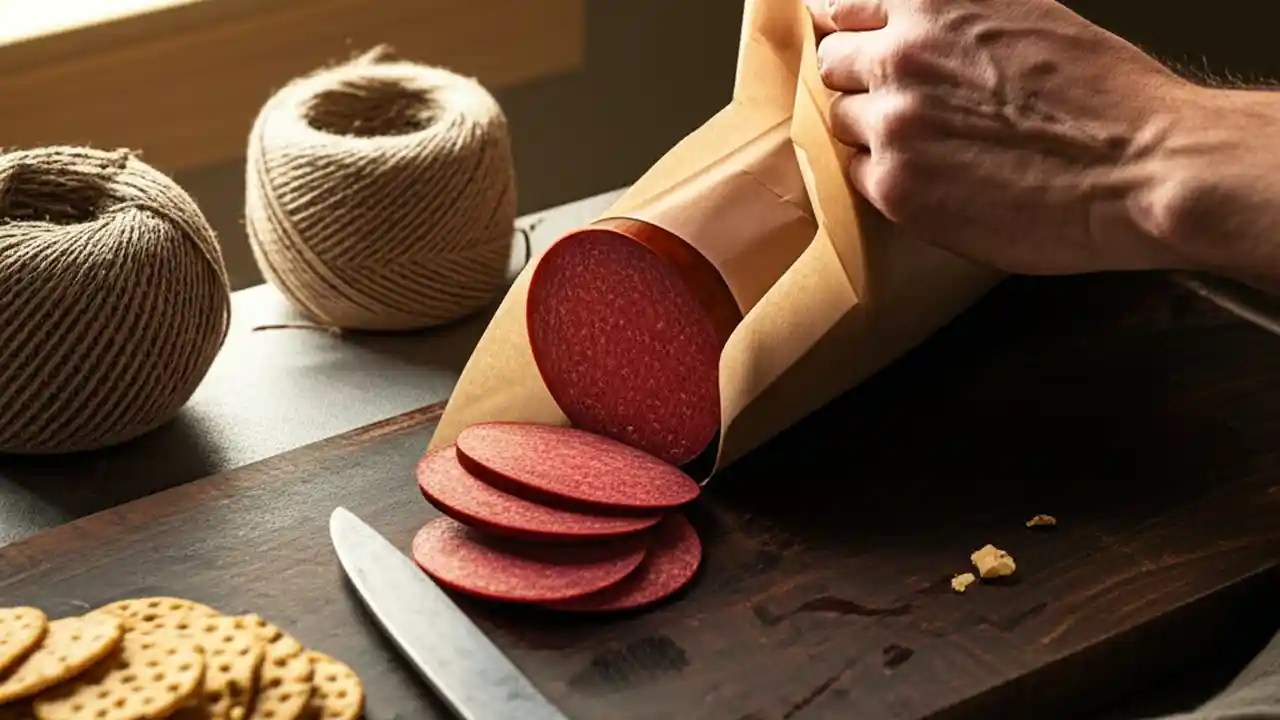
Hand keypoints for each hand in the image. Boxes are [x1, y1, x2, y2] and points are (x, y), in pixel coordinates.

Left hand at [811, 0, 1215, 275]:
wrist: (1142, 166)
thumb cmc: (1103, 96)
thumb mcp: (1024, 12)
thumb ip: (954, 17)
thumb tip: (914, 21)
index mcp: (932, 4)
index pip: (840, 7)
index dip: (847, 30)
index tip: (851, 44)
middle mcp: (899, 57)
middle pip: (831, 66)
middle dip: (859, 81)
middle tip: (900, 104)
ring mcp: (891, 125)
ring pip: (842, 123)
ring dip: (873, 131)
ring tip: (931, 147)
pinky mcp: (895, 187)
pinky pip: (859, 176)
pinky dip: (886, 177)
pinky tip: (934, 179)